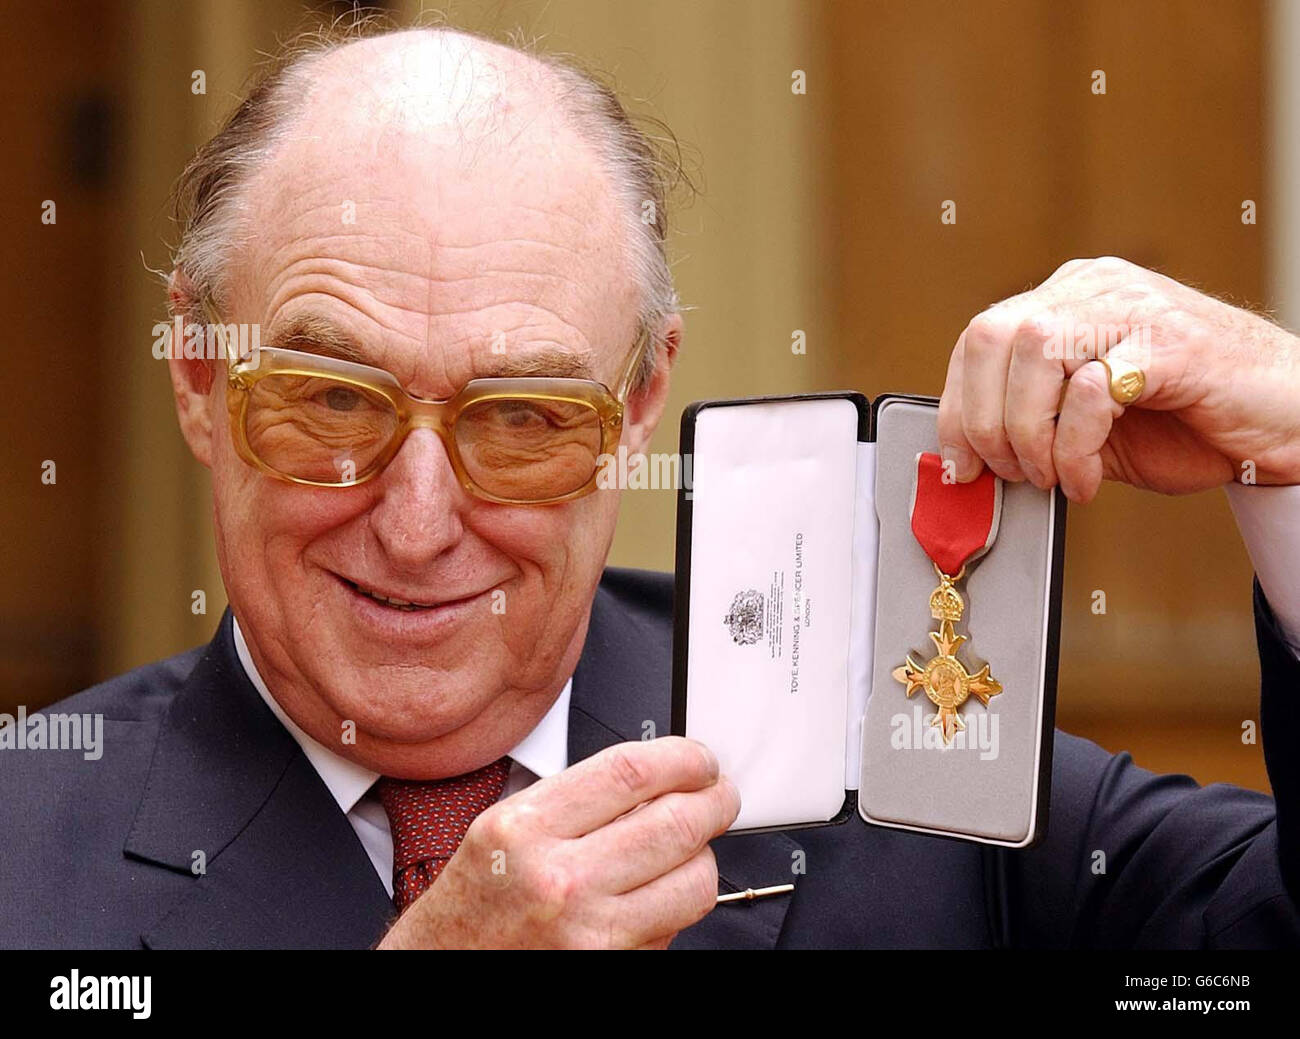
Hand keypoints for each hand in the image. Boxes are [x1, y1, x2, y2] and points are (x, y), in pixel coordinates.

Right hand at [376, 736, 738, 948]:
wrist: (439, 971)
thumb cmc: (469, 906)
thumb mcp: (501, 829)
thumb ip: (574, 800)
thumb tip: (656, 777)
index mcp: (524, 828)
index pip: (632, 771)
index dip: (684, 758)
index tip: (699, 759)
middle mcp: (558, 880)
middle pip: (677, 822)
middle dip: (716, 801)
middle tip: (720, 794)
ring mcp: (589, 932)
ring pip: (693, 881)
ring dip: (706, 856)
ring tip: (694, 846)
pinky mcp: (611, 968)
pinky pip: (673, 928)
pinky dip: (678, 905)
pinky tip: (658, 892)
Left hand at [938, 256, 1299, 500]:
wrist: (1286, 423)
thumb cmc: (1189, 425)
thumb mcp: (1090, 428)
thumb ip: (1035, 425)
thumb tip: (970, 458)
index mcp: (1069, 299)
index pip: (979, 338)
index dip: (958, 405)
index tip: (960, 462)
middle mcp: (1095, 289)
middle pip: (993, 336)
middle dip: (984, 420)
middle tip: (1008, 473)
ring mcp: (1134, 307)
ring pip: (1034, 351)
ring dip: (1027, 433)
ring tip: (1050, 476)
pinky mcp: (1169, 343)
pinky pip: (1091, 387)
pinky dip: (1073, 446)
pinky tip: (1086, 479)